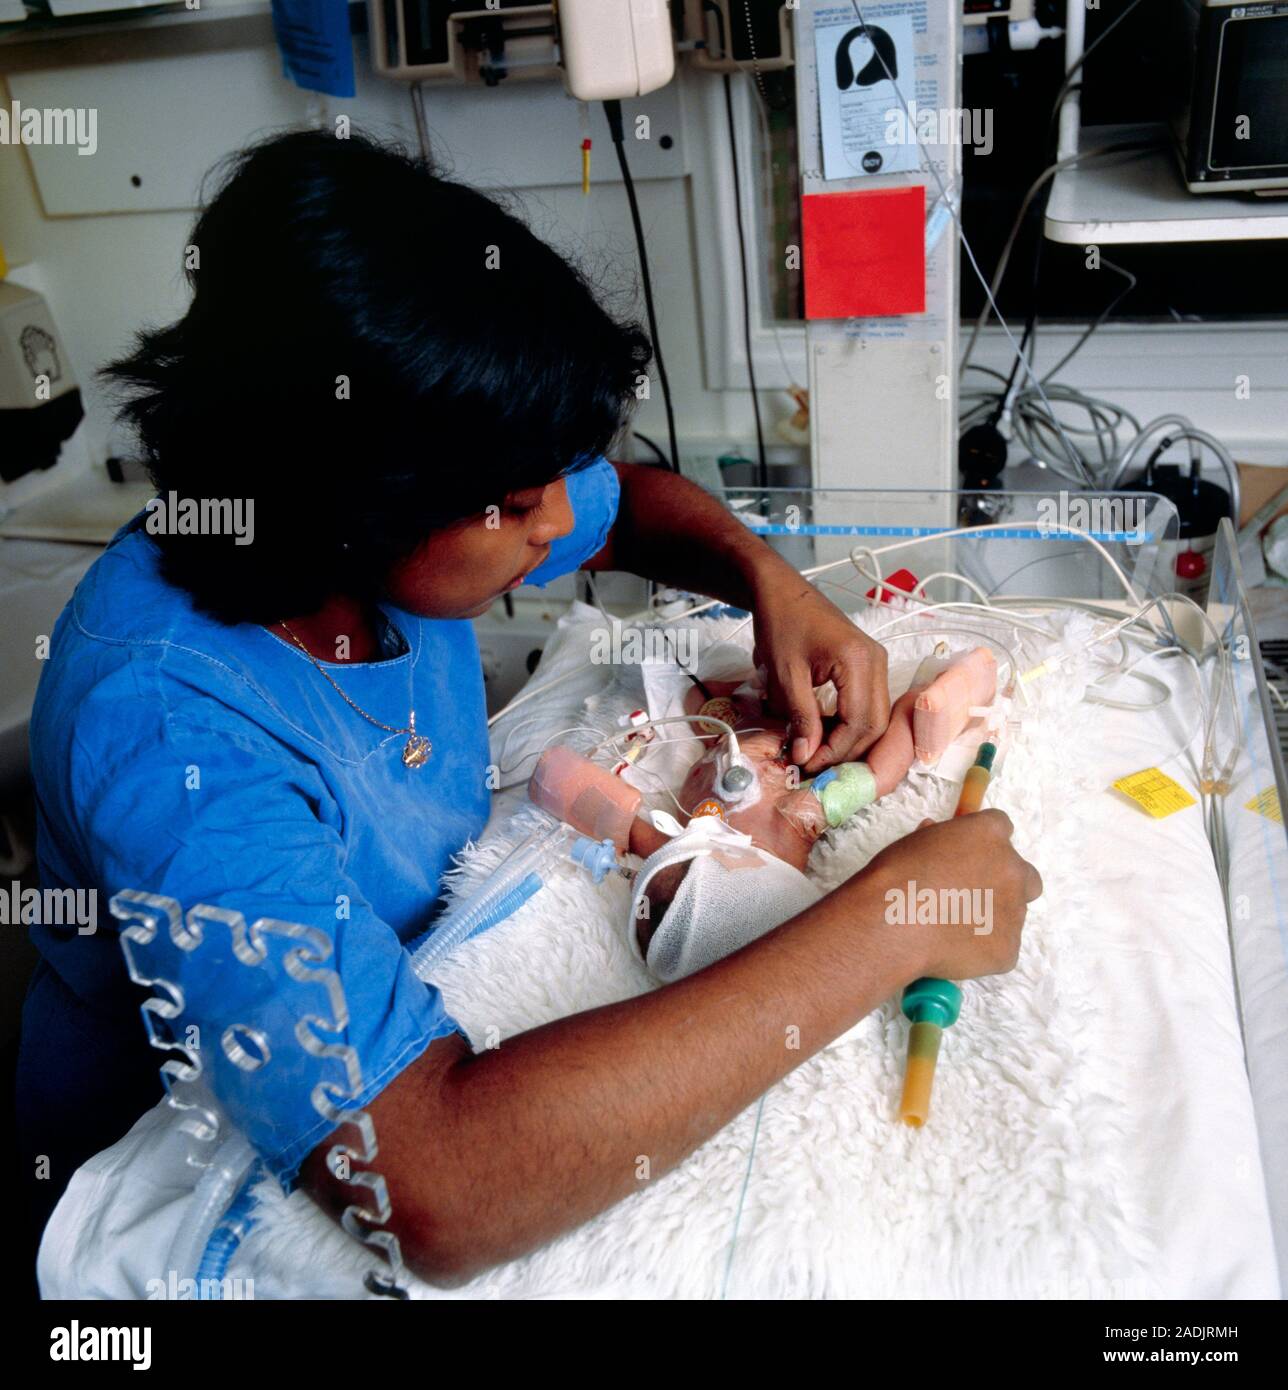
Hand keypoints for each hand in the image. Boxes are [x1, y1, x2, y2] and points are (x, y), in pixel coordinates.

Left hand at [751, 579, 889, 773]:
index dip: (835, 750)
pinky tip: (825, 732)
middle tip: (813, 763)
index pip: (860, 722)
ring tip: (816, 751)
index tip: (807, 764)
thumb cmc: (780, 624)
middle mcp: (876, 661)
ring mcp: (876, 662)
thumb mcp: (785, 675)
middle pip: (875, 724)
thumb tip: (806, 755)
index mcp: (858, 660)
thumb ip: (800, 717)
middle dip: (846, 750)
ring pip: (874, 717)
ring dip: (849, 740)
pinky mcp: (868, 665)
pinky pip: (867, 704)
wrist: (782, 592)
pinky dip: (849, 724)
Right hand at [854, 811, 1041, 980]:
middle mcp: (1012, 869)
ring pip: (1013, 913)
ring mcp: (1015, 912)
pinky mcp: (1009, 948)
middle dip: (1005, 884)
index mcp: (991, 834)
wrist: (892, 924)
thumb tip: (938, 837)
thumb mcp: (915, 843)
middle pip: (1024, 875)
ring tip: (952, 927)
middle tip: (971, 896)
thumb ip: (939, 838)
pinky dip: (983, 948)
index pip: (1001, 827)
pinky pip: (1002, 947)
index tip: (966, 856)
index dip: (983, 844)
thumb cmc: (897, 876)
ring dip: (992, 917)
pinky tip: (952, 949)